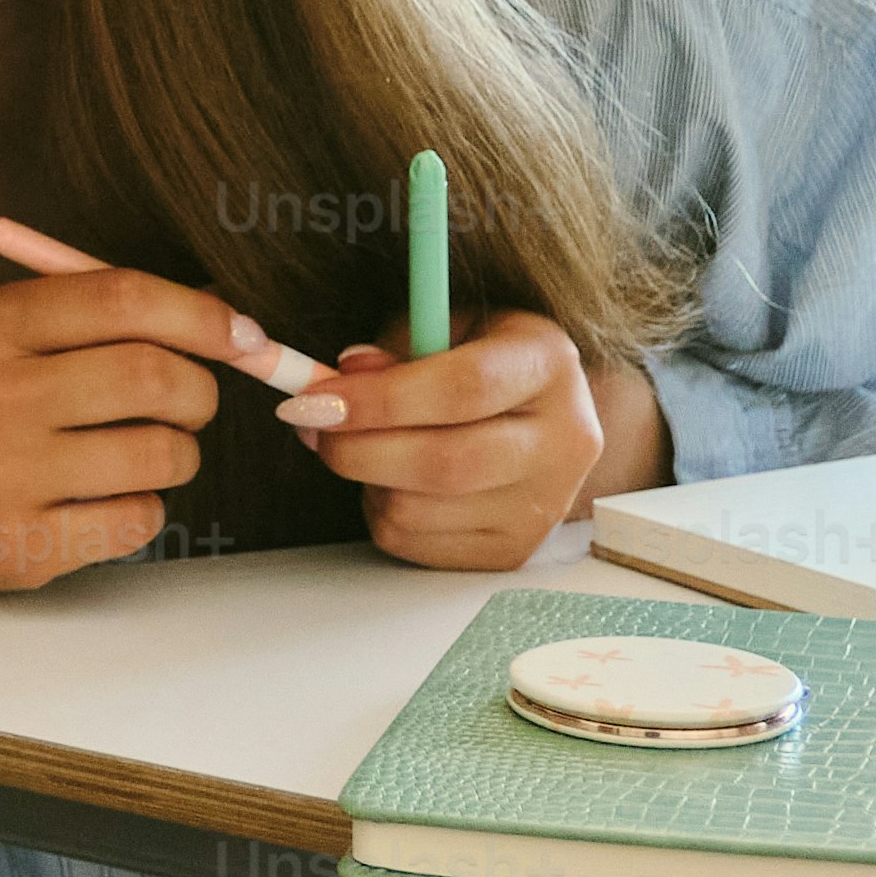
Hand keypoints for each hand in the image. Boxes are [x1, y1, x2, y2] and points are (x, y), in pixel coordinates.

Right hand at [0, 256, 276, 600]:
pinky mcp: (20, 546)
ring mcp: (3, 477)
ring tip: (142, 454)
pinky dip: (144, 509)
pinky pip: (139, 521)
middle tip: (190, 402)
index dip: (201, 315)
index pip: (121, 299)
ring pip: (161, 455)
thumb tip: (223, 318)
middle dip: (199, 392)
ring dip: (177, 455)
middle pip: (154, 377)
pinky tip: (102, 501)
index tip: (240, 334)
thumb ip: (90, 317)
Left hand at [298, 315, 659, 574]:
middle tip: (310, 422)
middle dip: (357, 447)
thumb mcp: (445, 324)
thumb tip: (342, 377)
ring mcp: (544, 506)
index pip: (466, 388)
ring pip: (418, 510)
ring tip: (367, 445)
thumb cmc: (479, 358)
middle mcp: (564, 441)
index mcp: (550, 365)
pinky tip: (392, 481)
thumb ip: (396, 344)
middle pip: (446, 463)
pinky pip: (414, 544)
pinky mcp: (512, 551)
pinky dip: (380, 512)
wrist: (538, 413)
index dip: (381, 398)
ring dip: (365, 479)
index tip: (316, 397)